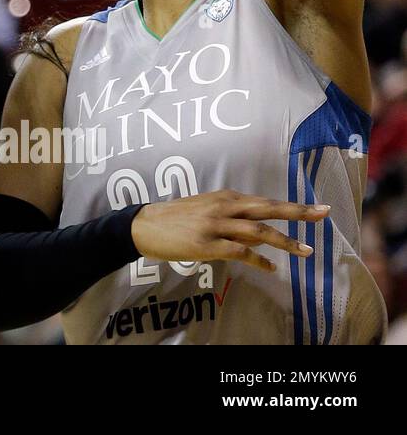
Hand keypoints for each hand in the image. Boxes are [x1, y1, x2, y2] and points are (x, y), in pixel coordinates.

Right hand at [130, 190, 327, 271]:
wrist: (143, 225)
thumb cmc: (176, 218)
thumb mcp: (206, 210)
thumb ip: (233, 218)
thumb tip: (261, 234)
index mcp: (225, 197)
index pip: (265, 202)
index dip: (293, 206)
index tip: (317, 209)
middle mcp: (223, 208)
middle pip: (267, 209)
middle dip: (297, 213)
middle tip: (323, 215)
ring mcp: (215, 226)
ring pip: (258, 231)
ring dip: (285, 241)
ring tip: (307, 252)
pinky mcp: (206, 244)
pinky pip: (239, 252)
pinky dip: (258, 260)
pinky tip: (272, 268)